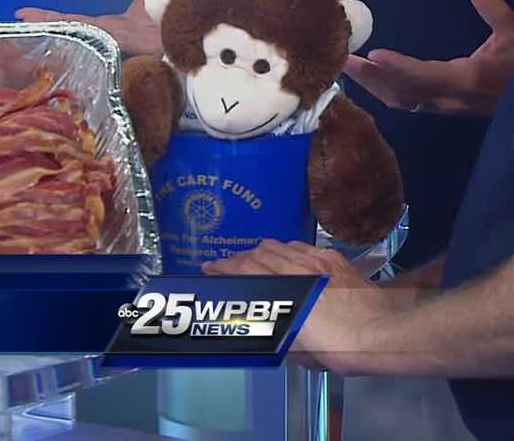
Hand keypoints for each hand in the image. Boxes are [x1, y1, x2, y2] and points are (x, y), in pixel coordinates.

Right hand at [16, 0, 162, 55]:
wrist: (199, 27)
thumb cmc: (174, 16)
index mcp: (111, 27)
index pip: (73, 22)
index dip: (48, 16)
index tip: (22, 12)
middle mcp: (115, 37)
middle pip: (74, 29)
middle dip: (48, 23)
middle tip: (20, 17)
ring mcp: (128, 41)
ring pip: (90, 35)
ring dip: (65, 28)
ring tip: (37, 22)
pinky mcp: (145, 42)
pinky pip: (117, 36)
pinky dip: (97, 31)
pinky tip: (78, 26)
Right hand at [203, 240, 394, 374]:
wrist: (389, 331)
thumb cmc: (347, 346)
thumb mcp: (305, 353)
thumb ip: (285, 341)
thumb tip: (278, 338)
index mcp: (287, 292)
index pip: (247, 270)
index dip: (225, 268)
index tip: (210, 269)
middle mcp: (299, 270)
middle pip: (260, 254)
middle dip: (238, 258)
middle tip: (227, 265)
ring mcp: (319, 262)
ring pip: (280, 246)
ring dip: (261, 251)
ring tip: (252, 257)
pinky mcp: (336, 260)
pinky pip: (304, 246)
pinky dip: (288, 248)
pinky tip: (287, 252)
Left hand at [343, 0, 513, 115]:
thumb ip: (492, 6)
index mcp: (467, 80)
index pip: (425, 75)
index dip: (398, 66)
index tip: (374, 54)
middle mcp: (450, 98)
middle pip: (402, 92)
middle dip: (371, 77)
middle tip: (343, 60)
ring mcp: (444, 106)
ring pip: (400, 100)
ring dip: (373, 85)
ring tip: (349, 67)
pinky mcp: (442, 107)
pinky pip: (406, 102)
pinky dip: (384, 90)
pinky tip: (370, 78)